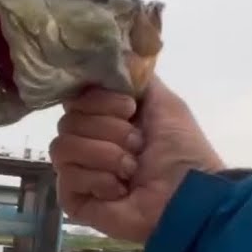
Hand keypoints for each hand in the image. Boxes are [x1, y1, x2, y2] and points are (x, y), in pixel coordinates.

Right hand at [49, 75, 224, 243]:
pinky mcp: (72, 199)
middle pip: (68, 121)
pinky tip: (119, 190)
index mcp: (104, 120)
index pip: (75, 98)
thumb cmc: (181, 151)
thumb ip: (135, 78)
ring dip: (105, 155)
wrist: (188, 195)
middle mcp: (86, 143)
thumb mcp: (164, 102)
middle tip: (137, 145)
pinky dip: (99, 180)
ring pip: (63, 147)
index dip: (99, 102)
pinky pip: (67, 177)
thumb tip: (113, 52)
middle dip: (108, 131)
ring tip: (130, 169)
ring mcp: (76, 172)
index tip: (129, 109)